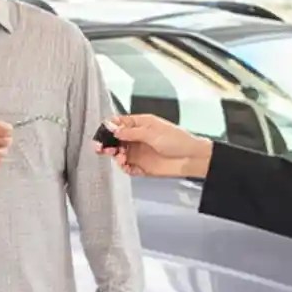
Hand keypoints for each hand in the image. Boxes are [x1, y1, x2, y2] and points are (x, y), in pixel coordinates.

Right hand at [93, 114, 212, 177]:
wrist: (191, 158)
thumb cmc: (177, 140)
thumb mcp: (152, 132)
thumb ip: (131, 131)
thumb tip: (113, 128)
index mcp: (140, 124)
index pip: (118, 123)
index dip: (108, 128)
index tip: (102, 133)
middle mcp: (137, 138)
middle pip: (115, 139)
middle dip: (107, 143)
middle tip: (100, 148)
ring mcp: (139, 152)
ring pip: (119, 154)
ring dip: (116, 156)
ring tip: (120, 158)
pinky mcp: (142, 167)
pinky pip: (127, 167)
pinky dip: (124, 167)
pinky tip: (126, 166)